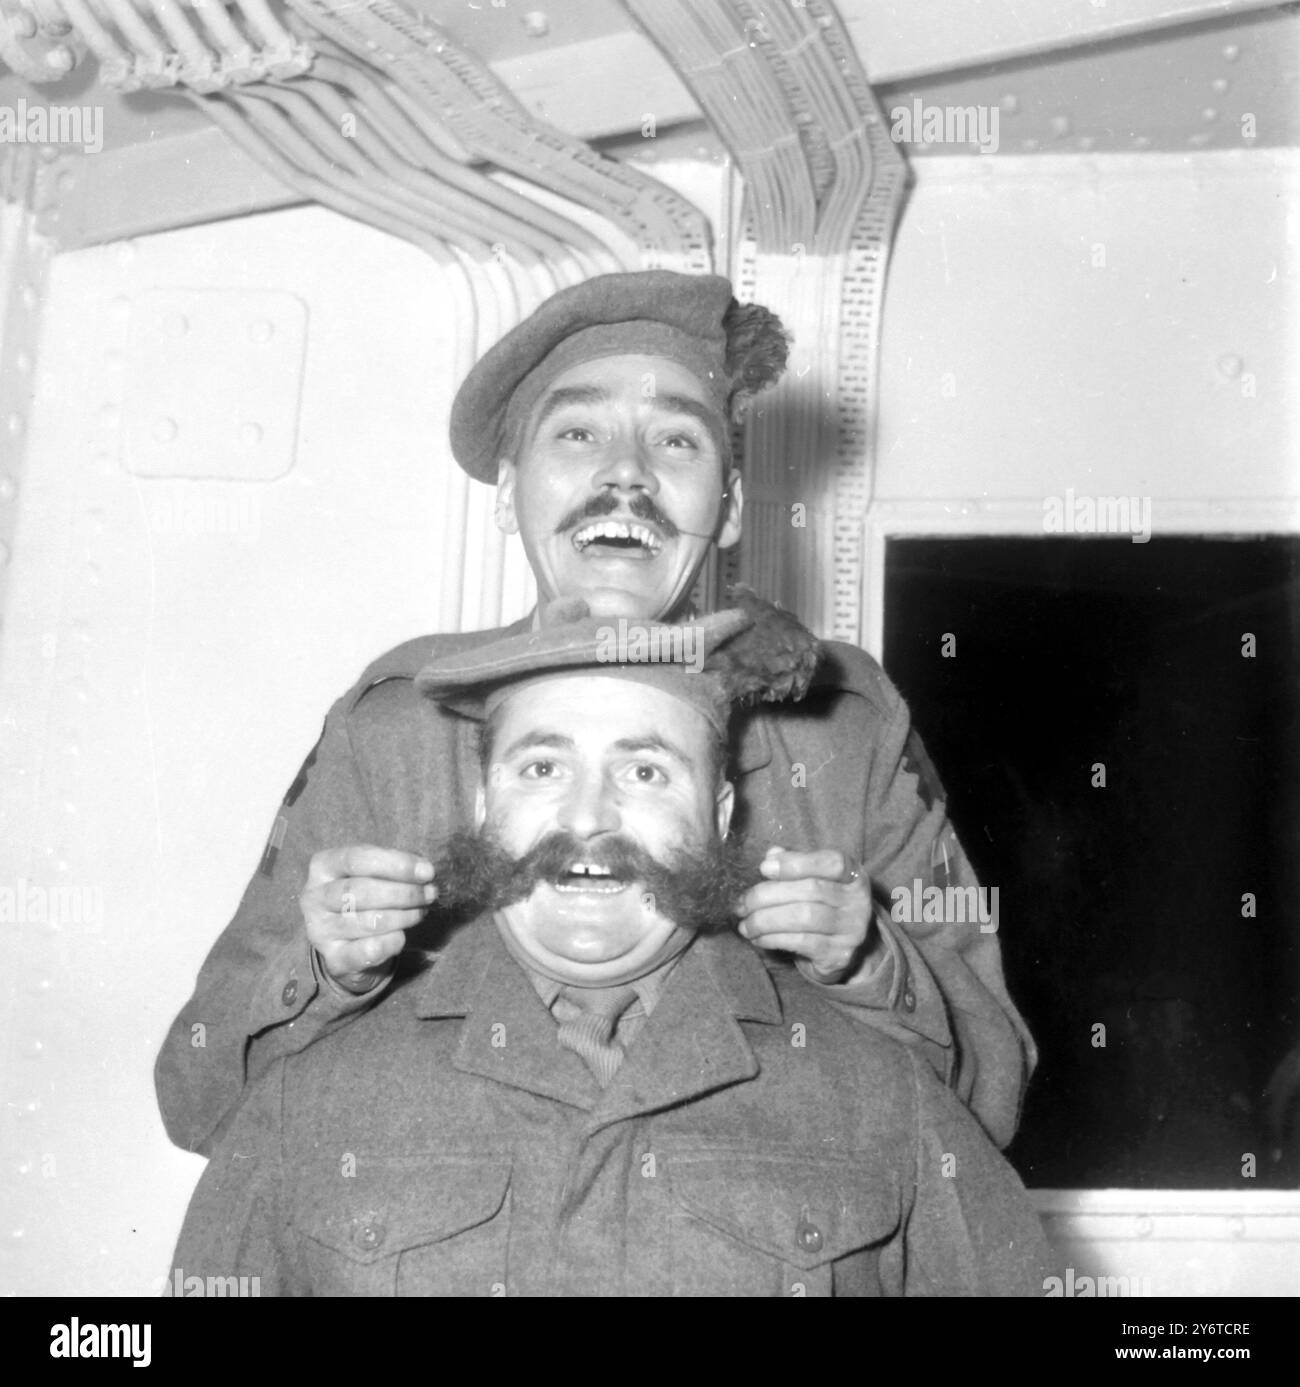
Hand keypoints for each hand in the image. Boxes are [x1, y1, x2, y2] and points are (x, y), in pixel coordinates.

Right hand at [300, 846, 436, 994]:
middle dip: (404, 892)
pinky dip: (392, 942)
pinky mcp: (333, 959)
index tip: (427, 871)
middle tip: (430, 893)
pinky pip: (368, 951)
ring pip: (367, 922)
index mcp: (323, 866)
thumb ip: (394, 869)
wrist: (348, 944)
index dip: (396, 864)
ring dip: (403, 916)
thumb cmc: (365, 898)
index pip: (357, 858)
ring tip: (420, 911)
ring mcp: (320, 930)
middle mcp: (314, 897)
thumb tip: (424, 870)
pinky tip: (402, 935)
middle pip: (361, 890)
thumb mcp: (373, 874)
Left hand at [734, 846, 872, 984]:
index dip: (796, 863)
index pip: (832, 862)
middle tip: (741, 904)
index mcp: (852, 874)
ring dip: (765, 920)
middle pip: (811, 890)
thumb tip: (772, 855)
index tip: (763, 868)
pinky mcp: (839, 954)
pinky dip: (773, 939)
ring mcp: (852, 929)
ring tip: (745, 924)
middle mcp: (858, 900)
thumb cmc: (820, 906)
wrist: (838, 949)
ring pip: (804, 917)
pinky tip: (758, 938)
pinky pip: (801, 942)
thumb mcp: (811, 881)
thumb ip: (794, 864)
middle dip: (767, 896)